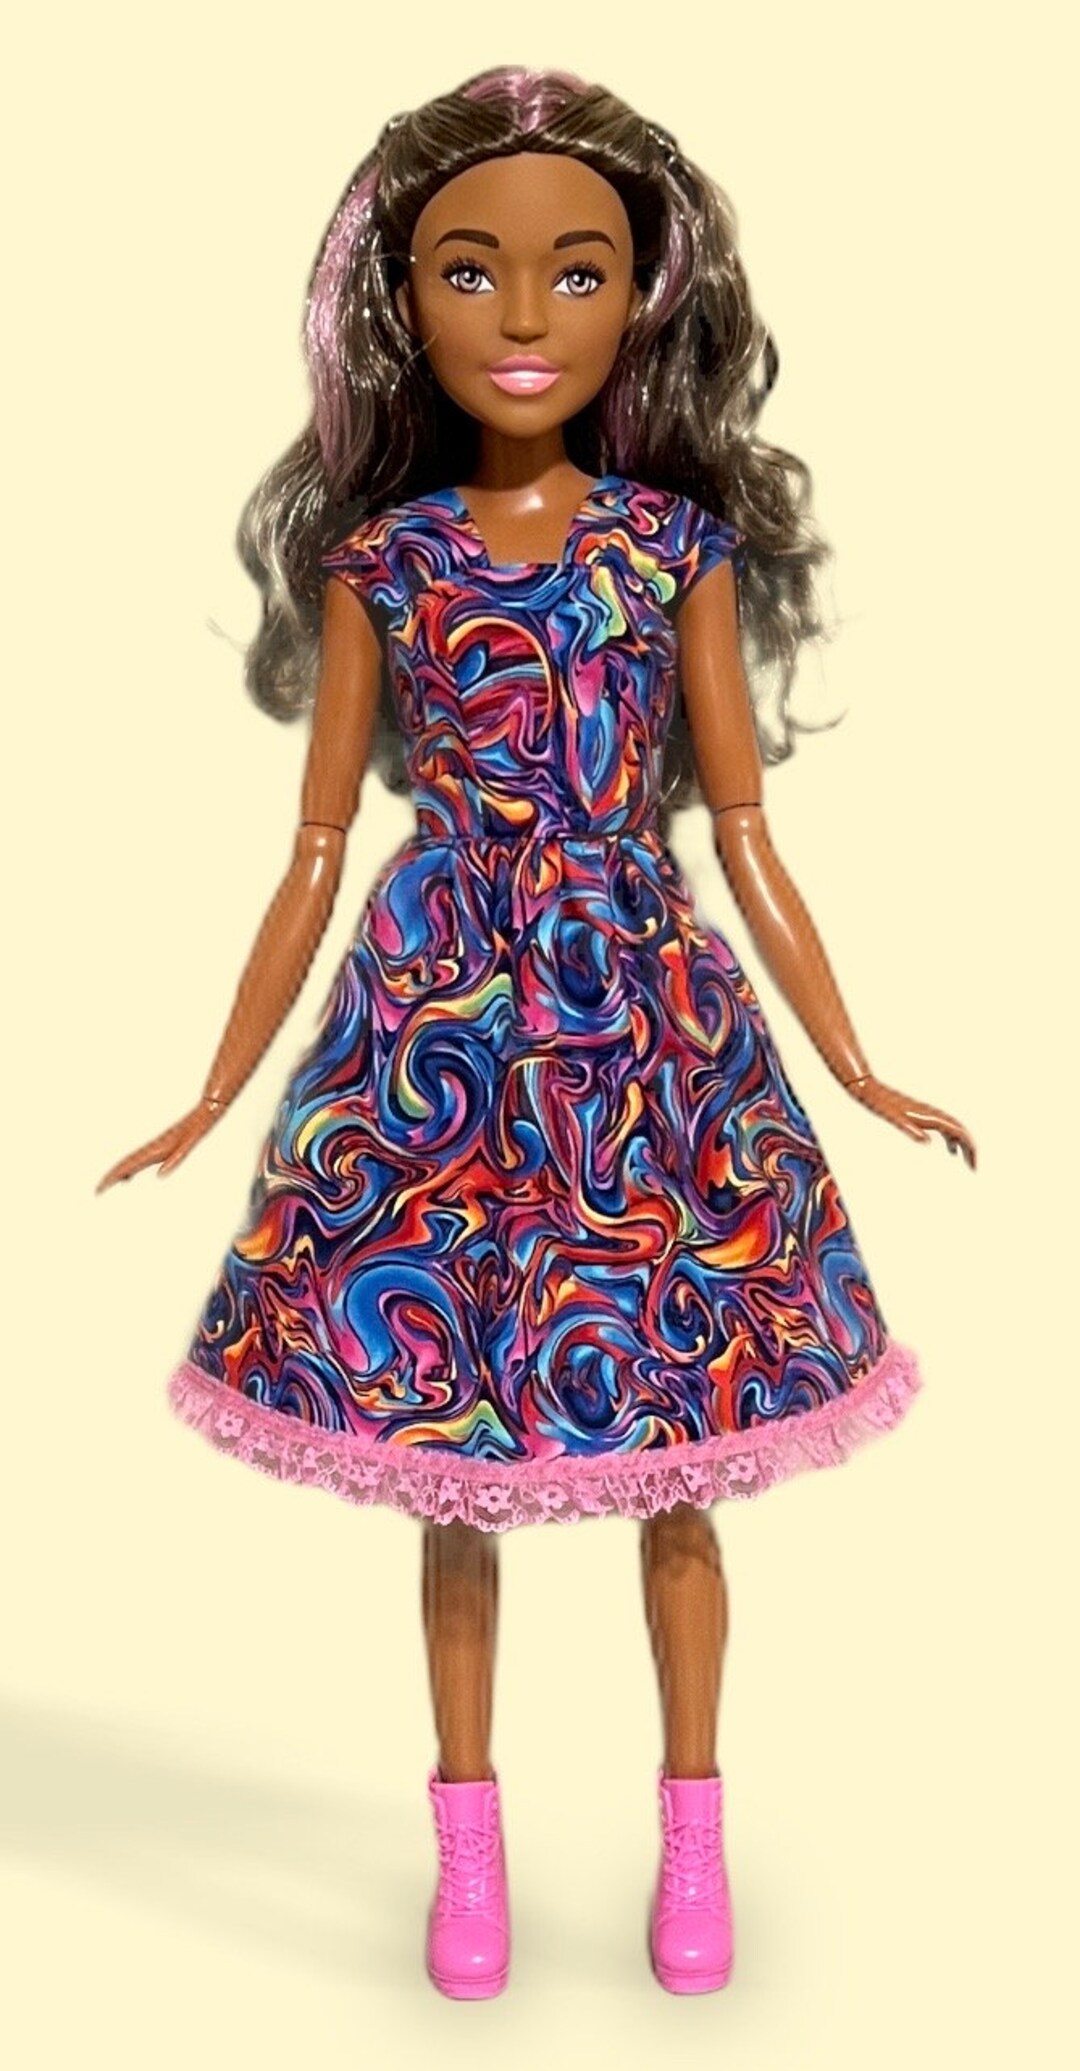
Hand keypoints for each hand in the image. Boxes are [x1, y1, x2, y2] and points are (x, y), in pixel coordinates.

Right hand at [95, 1097, 224, 1191]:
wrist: (203, 1113)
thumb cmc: (196, 1130)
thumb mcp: (189, 1146)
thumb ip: (176, 1160)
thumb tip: (160, 1175)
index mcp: (155, 1150)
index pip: (128, 1166)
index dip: (113, 1177)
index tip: (101, 1187)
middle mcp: (151, 1147)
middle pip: (125, 1163)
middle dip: (111, 1177)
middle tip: (98, 1191)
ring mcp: (154, 1146)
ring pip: (130, 1162)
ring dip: (118, 1173)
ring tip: (108, 1186)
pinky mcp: (159, 1146)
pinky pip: (139, 1160)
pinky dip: (129, 1170)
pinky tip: (129, 1178)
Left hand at [843, 1074, 975, 1167]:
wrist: (871, 1091)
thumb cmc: (882, 1106)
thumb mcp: (896, 1120)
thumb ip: (911, 1131)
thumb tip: (928, 1142)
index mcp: (930, 1116)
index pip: (958, 1132)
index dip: (969, 1148)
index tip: (973, 1165)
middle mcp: (933, 1113)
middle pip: (960, 1130)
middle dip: (970, 1149)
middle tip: (973, 1168)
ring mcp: (929, 1113)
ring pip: (953, 1129)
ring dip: (962, 1145)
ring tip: (965, 1162)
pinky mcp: (923, 1115)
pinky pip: (943, 1128)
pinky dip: (950, 1140)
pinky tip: (949, 1150)